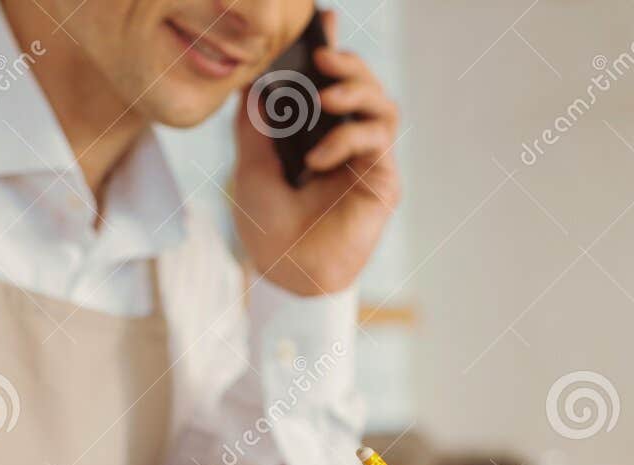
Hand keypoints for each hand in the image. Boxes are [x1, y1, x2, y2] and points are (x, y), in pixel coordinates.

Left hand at [232, 8, 399, 296]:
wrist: (284, 271)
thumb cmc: (267, 223)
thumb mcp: (250, 164)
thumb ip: (255, 124)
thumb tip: (256, 83)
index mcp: (318, 131)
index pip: (332, 81)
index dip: (332, 48)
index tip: (324, 20)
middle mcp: (348, 141)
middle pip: (365, 85)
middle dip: (349, 64)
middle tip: (324, 58)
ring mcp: (368, 161)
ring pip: (383, 105)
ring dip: (357, 92)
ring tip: (326, 98)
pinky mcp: (382, 182)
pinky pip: (376, 142)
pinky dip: (346, 139)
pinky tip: (318, 158)